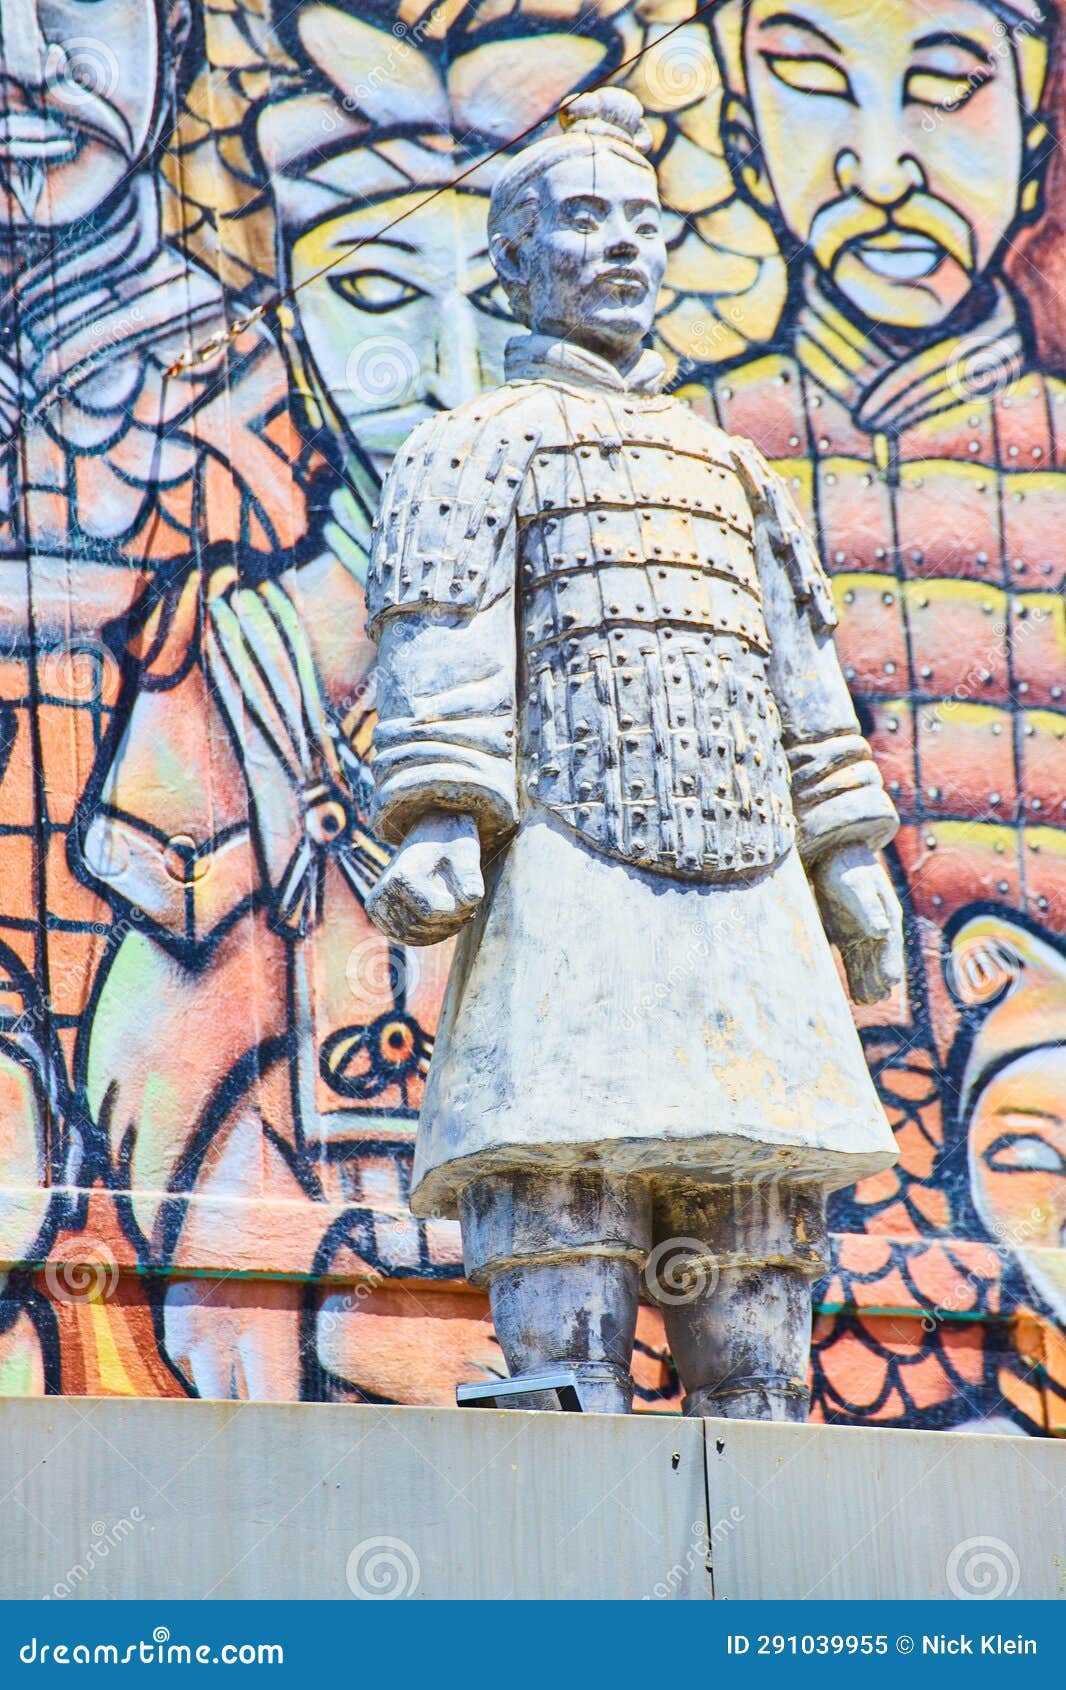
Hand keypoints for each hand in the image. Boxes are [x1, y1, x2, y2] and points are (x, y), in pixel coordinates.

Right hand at [367, 812, 483, 944]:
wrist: (429, 832)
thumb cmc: (450, 843)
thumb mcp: (465, 853)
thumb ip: (470, 875)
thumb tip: (472, 899)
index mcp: (402, 875)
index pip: (432, 911)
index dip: (458, 913)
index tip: (473, 902)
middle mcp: (383, 890)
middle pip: (420, 925)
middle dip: (450, 923)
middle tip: (469, 911)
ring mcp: (376, 902)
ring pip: (411, 935)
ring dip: (439, 932)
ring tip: (458, 916)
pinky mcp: (377, 911)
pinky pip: (401, 936)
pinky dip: (424, 936)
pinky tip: (444, 923)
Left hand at [812, 843, 903, 1004]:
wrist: (834, 855)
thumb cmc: (847, 867)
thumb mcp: (857, 885)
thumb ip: (870, 908)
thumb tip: (882, 931)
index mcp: (888, 913)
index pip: (891, 942)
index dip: (890, 961)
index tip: (889, 981)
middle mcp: (879, 926)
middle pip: (881, 957)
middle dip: (878, 977)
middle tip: (874, 999)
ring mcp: (863, 932)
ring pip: (869, 962)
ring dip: (868, 980)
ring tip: (865, 1001)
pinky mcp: (847, 935)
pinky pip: (854, 959)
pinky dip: (856, 975)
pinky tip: (856, 993)